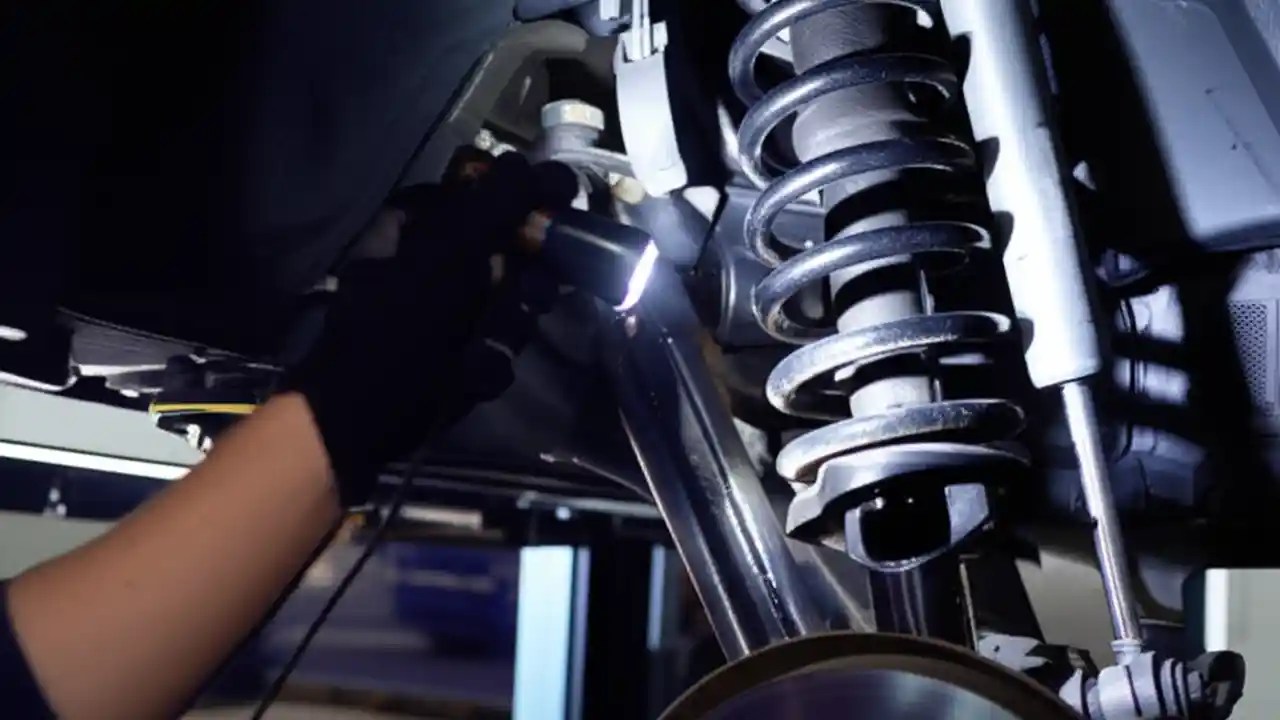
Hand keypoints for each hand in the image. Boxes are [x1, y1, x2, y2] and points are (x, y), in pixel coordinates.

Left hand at [286, 152, 577, 505]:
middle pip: (508, 251)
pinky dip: (492, 361)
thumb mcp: (446, 254)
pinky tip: (473, 372)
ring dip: (510, 324)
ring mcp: (450, 312)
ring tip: (491, 342)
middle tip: (525, 292)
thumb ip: (492, 206)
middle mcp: (436, 263)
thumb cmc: (395, 324)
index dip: (522, 201)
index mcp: (418, 226)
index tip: (553, 210)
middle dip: (524, 277)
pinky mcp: (462, 356)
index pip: (483, 195)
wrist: (362, 413)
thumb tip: (531, 164)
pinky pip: (502, 346)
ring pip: (513, 302)